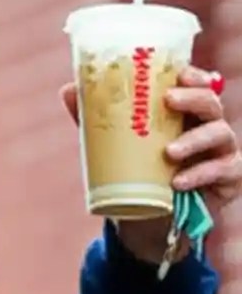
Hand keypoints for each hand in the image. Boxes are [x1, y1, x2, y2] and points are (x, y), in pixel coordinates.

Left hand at [60, 66, 241, 264]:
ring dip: (194, 140)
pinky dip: (200, 175)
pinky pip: (222, 170)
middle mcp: (208, 126)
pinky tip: (179, 182)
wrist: (149, 220)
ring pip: (219, 134)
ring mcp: (222, 151)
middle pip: (211, 103)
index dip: (194, 76)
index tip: (178, 73)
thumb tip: (68, 90)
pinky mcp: (229, 177)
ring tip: (169, 152)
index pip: (198, 86)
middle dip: (192, 98)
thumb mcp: (115, 145)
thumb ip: (95, 119)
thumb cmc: (137, 172)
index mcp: (185, 113)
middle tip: (169, 100)